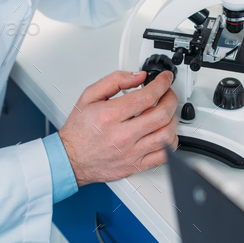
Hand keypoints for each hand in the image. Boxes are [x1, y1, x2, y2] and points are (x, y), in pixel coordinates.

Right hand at [58, 69, 177, 184]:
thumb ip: (115, 80)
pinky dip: (171, 142)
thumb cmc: (79, 130)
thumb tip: (138, 76)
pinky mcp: (135, 165)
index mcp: (110, 116)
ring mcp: (131, 152)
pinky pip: (163, 156)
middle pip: (161, 115)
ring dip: (173, 120)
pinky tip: (165, 133)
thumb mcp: (89, 96)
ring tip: (167, 112)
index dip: (162, 84)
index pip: (147, 96)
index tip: (165, 79)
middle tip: (168, 93)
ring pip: (166, 135)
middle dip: (171, 98)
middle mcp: (122, 135)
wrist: (71, 159)